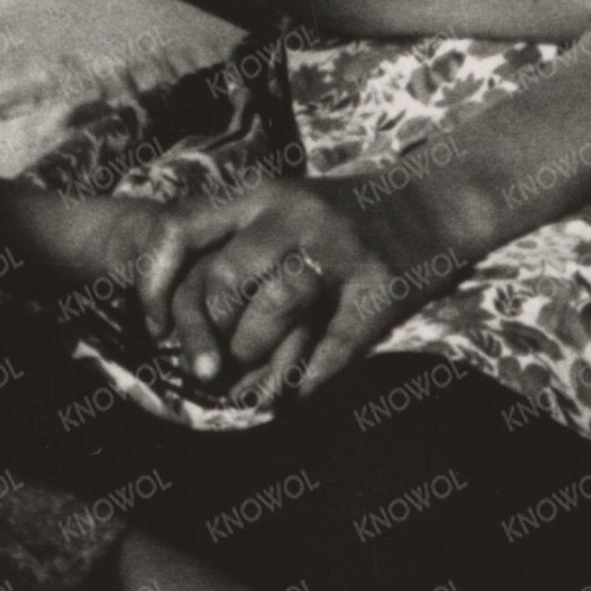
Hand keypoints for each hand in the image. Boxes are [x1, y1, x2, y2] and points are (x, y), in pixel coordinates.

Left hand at [141, 174, 444, 411]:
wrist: (436, 202)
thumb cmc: (341, 217)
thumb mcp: (283, 207)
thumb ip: (232, 245)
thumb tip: (170, 321)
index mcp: (262, 194)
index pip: (181, 229)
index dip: (154, 284)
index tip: (154, 332)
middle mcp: (297, 212)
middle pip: (226, 275)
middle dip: (209, 336)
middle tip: (208, 371)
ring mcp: (344, 247)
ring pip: (278, 306)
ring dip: (257, 355)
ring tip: (251, 385)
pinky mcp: (383, 286)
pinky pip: (333, 346)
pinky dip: (307, 381)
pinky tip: (294, 396)